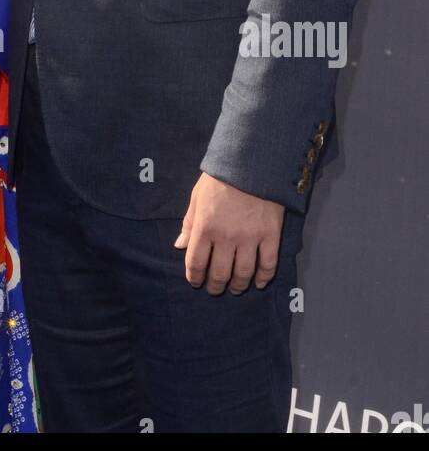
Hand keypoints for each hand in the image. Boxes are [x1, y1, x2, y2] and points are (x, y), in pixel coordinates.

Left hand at [174, 173, 284, 294]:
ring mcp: (250, 238)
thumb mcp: (197, 196)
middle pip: (219, 273)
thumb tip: (179, 245)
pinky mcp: (271, 235)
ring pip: (243, 274)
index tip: (196, 282)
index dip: (194, 277)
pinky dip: (263, 278)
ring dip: (238, 286)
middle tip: (215, 289)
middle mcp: (226, 237)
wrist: (251, 161)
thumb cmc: (220, 178)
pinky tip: (258, 282)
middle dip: (215, 286)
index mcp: (205, 227)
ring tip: (236, 288)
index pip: (196, 262)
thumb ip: (189, 223)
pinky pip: (268, 265)